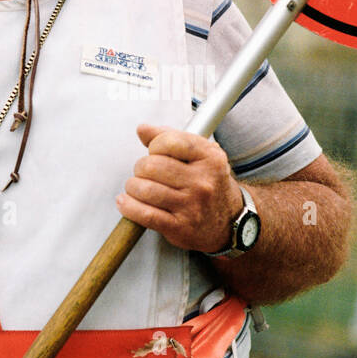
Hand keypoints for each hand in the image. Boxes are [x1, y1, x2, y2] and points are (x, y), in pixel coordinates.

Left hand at [116, 123, 243, 252]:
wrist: (229, 221)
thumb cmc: (210, 185)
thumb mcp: (201, 156)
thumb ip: (171, 138)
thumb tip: (143, 129)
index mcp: (210, 158)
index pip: (169, 141)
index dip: (155, 145)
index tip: (156, 152)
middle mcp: (203, 182)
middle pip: (152, 166)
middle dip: (141, 168)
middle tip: (145, 173)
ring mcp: (192, 206)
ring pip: (144, 189)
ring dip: (133, 187)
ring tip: (137, 187)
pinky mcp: (180, 227)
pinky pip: (144, 214)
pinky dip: (129, 207)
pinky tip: (127, 202)